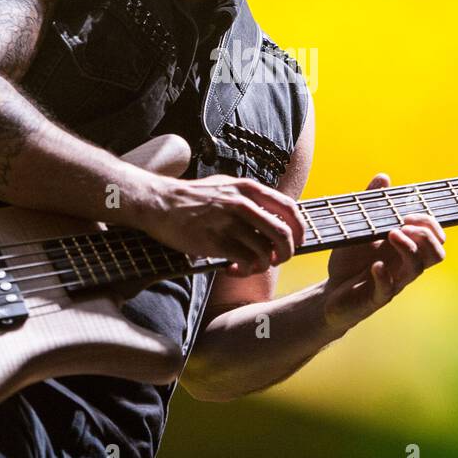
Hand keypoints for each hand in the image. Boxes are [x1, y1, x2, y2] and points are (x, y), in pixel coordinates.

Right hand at [133, 173, 304, 275]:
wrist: (159, 202)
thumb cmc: (192, 197)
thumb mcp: (225, 186)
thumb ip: (248, 198)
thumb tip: (271, 216)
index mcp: (247, 189)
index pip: (289, 208)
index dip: (299, 229)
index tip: (297, 242)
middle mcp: (242, 204)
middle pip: (282, 234)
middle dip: (286, 253)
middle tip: (275, 261)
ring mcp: (228, 222)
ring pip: (264, 252)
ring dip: (262, 265)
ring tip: (249, 266)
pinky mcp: (215, 241)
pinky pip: (244, 261)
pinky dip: (244, 270)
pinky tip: (232, 269)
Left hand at [322, 173, 445, 332]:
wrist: (330, 295)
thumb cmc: (350, 262)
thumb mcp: (359, 229)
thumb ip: (373, 205)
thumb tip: (384, 177)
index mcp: (406, 250)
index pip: (436, 237)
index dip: (429, 224)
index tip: (406, 215)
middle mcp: (404, 266)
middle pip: (437, 253)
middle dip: (426, 235)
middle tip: (401, 225)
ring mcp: (392, 282)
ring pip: (417, 269)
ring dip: (408, 248)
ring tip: (390, 235)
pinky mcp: (375, 297)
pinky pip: (387, 289)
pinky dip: (384, 275)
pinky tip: (375, 265)